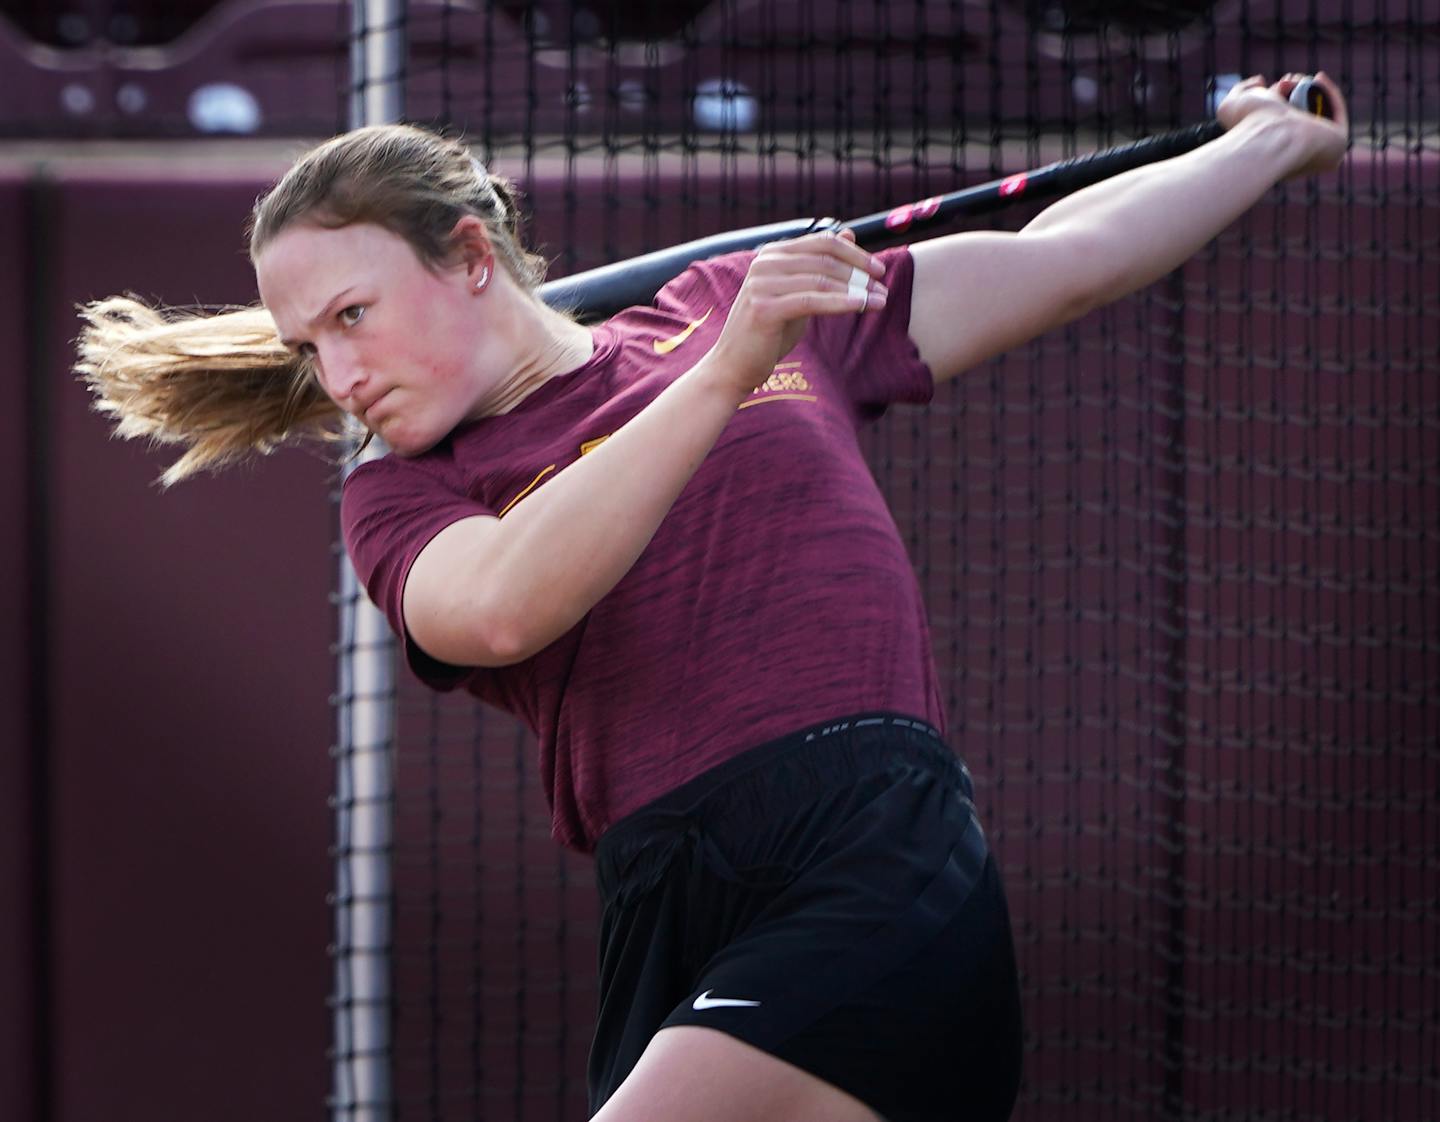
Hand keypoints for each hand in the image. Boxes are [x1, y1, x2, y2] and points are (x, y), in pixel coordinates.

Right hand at [705, 228, 887, 398]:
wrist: (733, 366)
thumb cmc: (768, 332)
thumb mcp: (797, 294)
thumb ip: (819, 268)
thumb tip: (850, 235)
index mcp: (772, 254)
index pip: (822, 243)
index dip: (855, 254)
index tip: (879, 269)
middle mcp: (764, 263)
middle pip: (824, 258)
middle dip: (860, 272)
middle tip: (883, 288)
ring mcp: (762, 284)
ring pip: (822, 279)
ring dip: (857, 289)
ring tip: (880, 301)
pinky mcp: (764, 307)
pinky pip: (813, 300)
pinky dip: (842, 302)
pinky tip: (862, 306)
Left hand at [1217, 71, 1348, 177]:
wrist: (1267, 138)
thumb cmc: (1246, 125)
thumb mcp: (1231, 105)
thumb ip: (1243, 91)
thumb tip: (1259, 82)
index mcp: (1271, 154)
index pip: (1280, 123)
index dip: (1280, 99)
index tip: (1276, 85)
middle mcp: (1294, 156)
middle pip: (1301, 116)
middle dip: (1296, 92)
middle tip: (1288, 82)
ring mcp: (1317, 152)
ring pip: (1319, 113)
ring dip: (1311, 91)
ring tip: (1297, 80)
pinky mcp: (1336, 145)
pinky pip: (1337, 114)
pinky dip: (1329, 93)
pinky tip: (1318, 78)